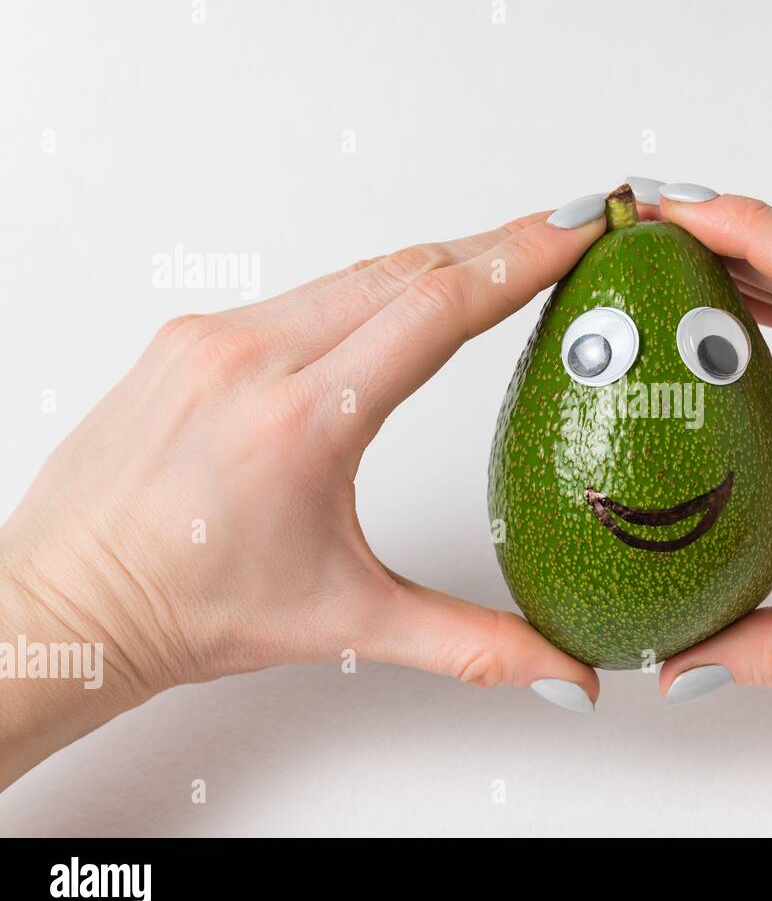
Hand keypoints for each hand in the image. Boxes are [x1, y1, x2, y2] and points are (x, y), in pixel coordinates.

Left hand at [0, 206, 608, 788]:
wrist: (67, 603)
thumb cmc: (186, 607)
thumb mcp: (349, 625)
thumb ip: (474, 646)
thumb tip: (563, 674)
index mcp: (301, 422)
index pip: (436, 309)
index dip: (520, 260)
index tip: (575, 228)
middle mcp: (251, 359)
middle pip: (405, 270)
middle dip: (497, 242)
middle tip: (565, 225)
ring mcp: (213, 339)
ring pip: (353, 275)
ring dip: (435, 261)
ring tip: (499, 254)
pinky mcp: (189, 336)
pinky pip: (302, 293)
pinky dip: (368, 287)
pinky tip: (399, 298)